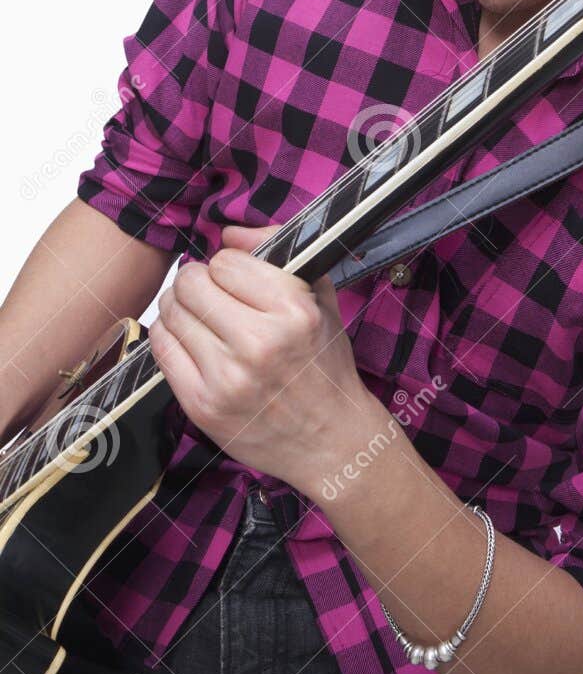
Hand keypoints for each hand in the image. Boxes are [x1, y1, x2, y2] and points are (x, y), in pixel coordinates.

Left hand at [149, 224, 372, 492]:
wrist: (330, 440)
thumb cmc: (324, 364)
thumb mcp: (320, 299)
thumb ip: (278, 252)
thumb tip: (227, 233)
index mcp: (293, 311)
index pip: (225, 262)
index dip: (228, 267)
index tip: (236, 280)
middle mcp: (259, 344)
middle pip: (191, 284)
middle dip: (197, 282)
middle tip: (209, 294)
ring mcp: (227, 378)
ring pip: (171, 314)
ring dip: (180, 307)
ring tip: (200, 317)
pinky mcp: (202, 406)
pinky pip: (161, 349)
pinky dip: (170, 336)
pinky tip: (191, 341)